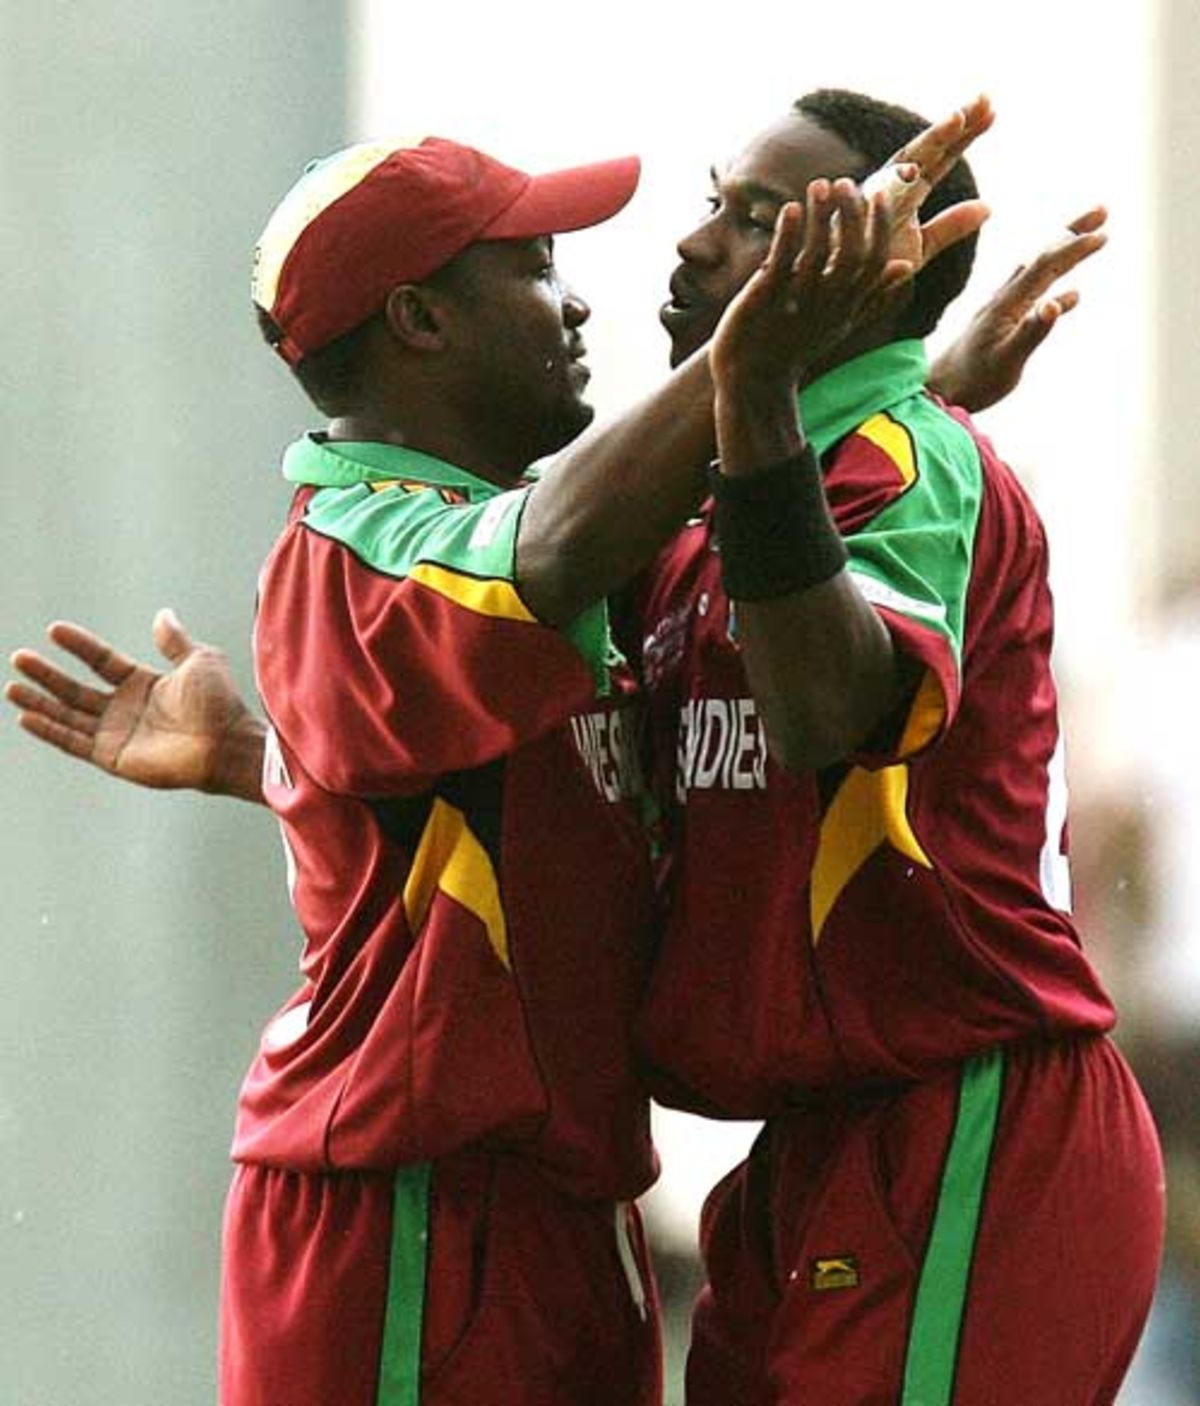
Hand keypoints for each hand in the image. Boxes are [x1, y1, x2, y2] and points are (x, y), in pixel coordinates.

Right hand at [7, 610, 266, 801]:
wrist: (227, 742)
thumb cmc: (219, 704)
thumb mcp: (199, 660)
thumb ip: (174, 641)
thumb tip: (162, 614)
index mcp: (143, 684)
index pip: (101, 661)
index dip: (79, 646)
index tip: (54, 630)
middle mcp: (126, 709)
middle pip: (76, 689)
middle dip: (47, 674)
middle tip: (20, 657)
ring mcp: (117, 734)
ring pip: (68, 715)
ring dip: (40, 702)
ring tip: (12, 686)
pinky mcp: (113, 757)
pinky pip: (74, 742)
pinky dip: (51, 731)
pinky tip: (27, 716)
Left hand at [710, 176, 913, 394]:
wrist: (753, 381)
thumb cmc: (796, 346)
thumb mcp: (842, 322)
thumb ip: (874, 294)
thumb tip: (905, 267)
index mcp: (847, 305)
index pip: (876, 261)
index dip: (880, 226)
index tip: (878, 195)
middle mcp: (828, 303)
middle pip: (853, 253)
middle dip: (852, 214)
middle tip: (845, 182)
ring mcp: (797, 302)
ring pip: (818, 253)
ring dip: (821, 216)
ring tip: (820, 185)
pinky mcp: (765, 300)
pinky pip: (781, 263)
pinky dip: (788, 235)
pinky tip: (791, 209)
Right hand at [863, 94, 993, 271]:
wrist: (832, 293)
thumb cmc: (872, 269)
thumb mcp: (921, 249)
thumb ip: (951, 227)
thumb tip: (989, 206)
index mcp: (905, 192)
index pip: (940, 159)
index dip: (965, 136)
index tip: (993, 110)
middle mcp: (887, 188)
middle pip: (926, 151)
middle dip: (953, 127)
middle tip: (984, 100)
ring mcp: (869, 201)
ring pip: (903, 167)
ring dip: (928, 144)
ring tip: (955, 121)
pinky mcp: (852, 221)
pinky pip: (873, 202)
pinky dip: (889, 187)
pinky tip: (913, 169)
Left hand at [928, 206, 1107, 412]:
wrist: (938, 392)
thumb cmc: (972, 381)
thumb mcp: (1007, 360)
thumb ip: (1031, 331)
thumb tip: (1057, 302)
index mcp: (1007, 304)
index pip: (1045, 266)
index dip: (1074, 248)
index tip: (1103, 234)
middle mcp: (1004, 300)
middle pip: (1044, 258)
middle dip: (1073, 234)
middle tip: (1103, 211)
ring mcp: (1003, 311)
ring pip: (1040, 274)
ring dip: (1065, 254)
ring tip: (1088, 238)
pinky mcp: (1001, 326)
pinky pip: (1034, 300)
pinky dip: (1056, 292)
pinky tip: (1072, 296)